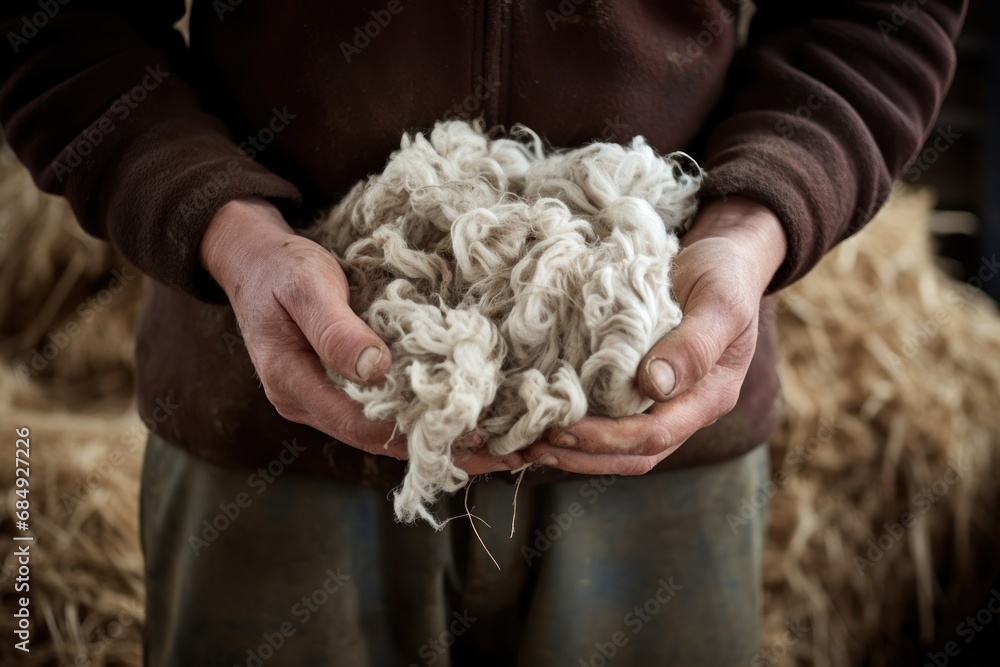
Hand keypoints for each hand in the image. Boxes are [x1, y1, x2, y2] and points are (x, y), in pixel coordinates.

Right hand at [200, 198, 521, 474]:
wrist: (254, 259)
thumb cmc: (280, 268)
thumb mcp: (306, 287)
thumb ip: (335, 329)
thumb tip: (376, 369)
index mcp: (294, 386)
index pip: (362, 426)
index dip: (417, 434)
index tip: (473, 436)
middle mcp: (309, 404)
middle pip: (380, 441)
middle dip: (442, 451)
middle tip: (507, 457)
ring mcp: (323, 400)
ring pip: (386, 432)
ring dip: (439, 441)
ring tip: (500, 450)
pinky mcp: (339, 388)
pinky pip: (385, 413)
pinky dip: (424, 419)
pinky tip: (463, 422)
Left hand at [521, 196, 787, 475]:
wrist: (719, 256)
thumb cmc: (723, 275)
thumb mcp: (720, 302)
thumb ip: (695, 344)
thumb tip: (654, 383)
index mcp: (708, 397)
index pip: (655, 435)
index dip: (609, 439)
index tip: (564, 430)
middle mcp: (683, 409)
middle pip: (632, 454)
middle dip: (582, 455)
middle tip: (533, 445)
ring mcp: (660, 401)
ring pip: (617, 447)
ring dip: (572, 451)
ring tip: (527, 445)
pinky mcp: (636, 387)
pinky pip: (607, 419)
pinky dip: (574, 426)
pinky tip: (539, 419)